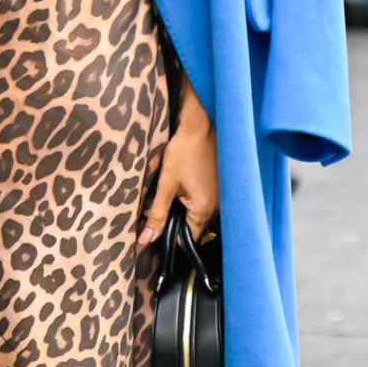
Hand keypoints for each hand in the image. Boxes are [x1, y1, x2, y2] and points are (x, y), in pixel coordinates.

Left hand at [139, 112, 218, 245]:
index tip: (153, 230)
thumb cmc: (185, 151)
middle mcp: (218, 208)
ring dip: (183, 212)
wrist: (202, 125)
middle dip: (174, 224)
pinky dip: (191, 201)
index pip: (187, 241)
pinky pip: (204, 204)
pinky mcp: (221, 189)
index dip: (169, 238)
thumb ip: (156, 214)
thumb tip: (146, 239)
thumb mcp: (166, 183)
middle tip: (156, 210)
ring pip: (198, 217)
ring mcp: (221, 199)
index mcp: (204, 210)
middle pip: (193, 229)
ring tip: (170, 195)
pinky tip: (182, 187)